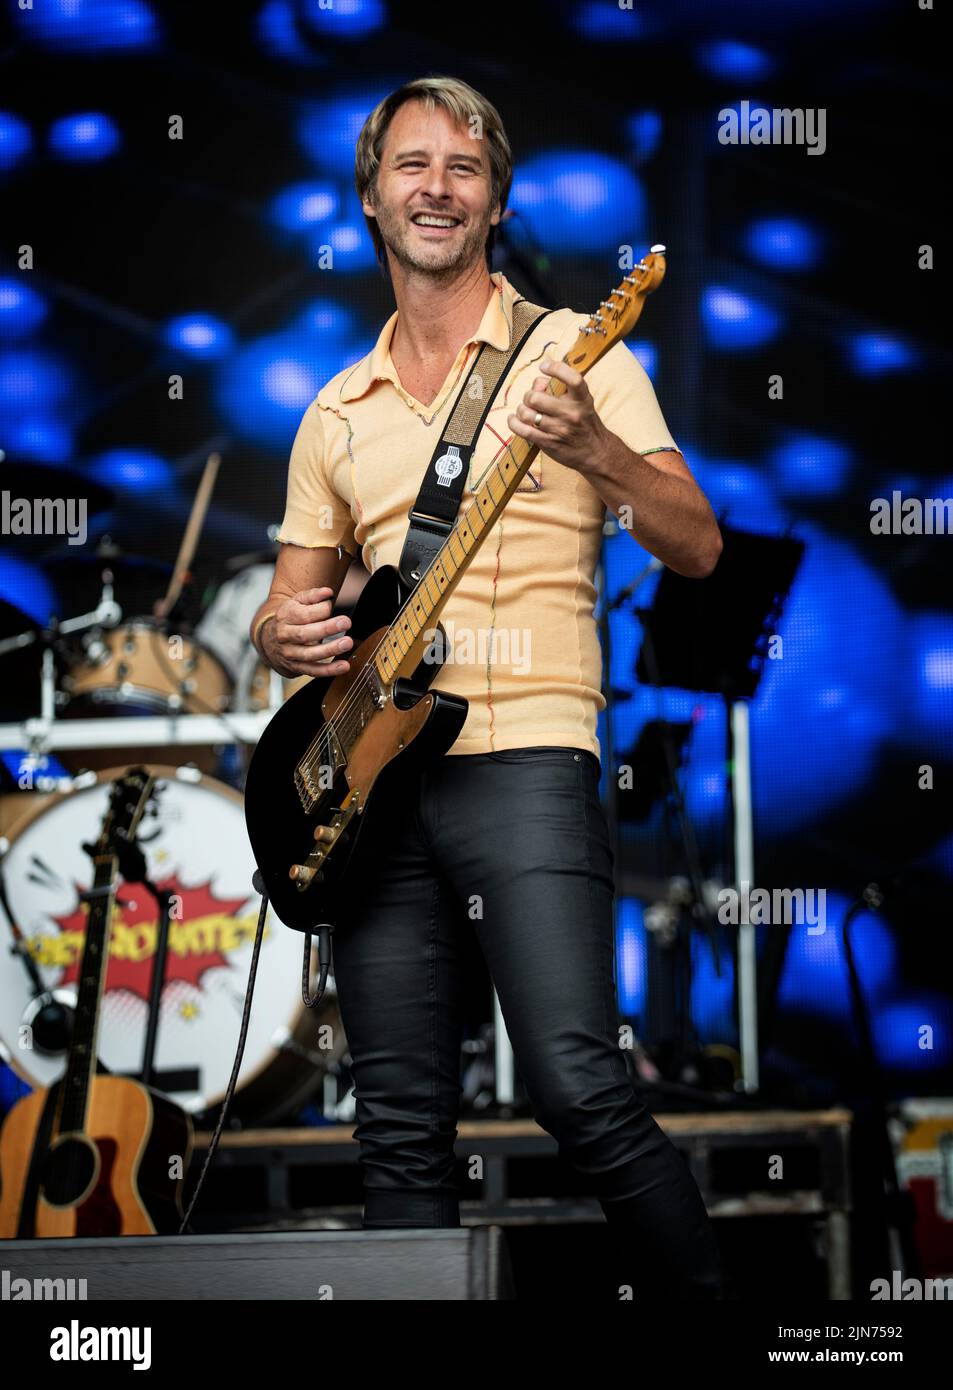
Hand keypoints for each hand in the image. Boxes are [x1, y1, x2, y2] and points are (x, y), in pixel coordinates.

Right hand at [264, 587, 352, 676]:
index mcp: (285, 617)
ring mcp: (290, 653)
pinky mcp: (296, 667)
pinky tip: (343, 666)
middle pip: (305, 634)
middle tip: (346, 622)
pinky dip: (329, 670)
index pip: (303, 614)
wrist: (267, 641)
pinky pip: (313, 670)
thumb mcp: (295, 603)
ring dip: (330, 650)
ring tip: (347, 643)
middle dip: (327, 628)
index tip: (332, 606)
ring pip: (309, 654)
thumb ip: (312, 596)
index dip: (321, 610)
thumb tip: (328, 592)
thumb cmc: (289, 619)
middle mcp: (285, 636)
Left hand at [506, 358, 609, 474]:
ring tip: (524, 410)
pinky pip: (523, 430)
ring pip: (526, 413)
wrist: (595, 453)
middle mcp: (571, 413)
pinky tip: (514, 419)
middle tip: (531, 399)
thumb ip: (562, 389)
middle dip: (528, 396)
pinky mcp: (549, 443)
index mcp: (582, 399)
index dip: (556, 368)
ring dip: (521, 410)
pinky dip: (513, 422)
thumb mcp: (581, 403)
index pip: (573, 379)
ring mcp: (559, 429)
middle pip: (536, 397)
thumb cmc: (584, 423)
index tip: (544, 366)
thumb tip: (538, 383)